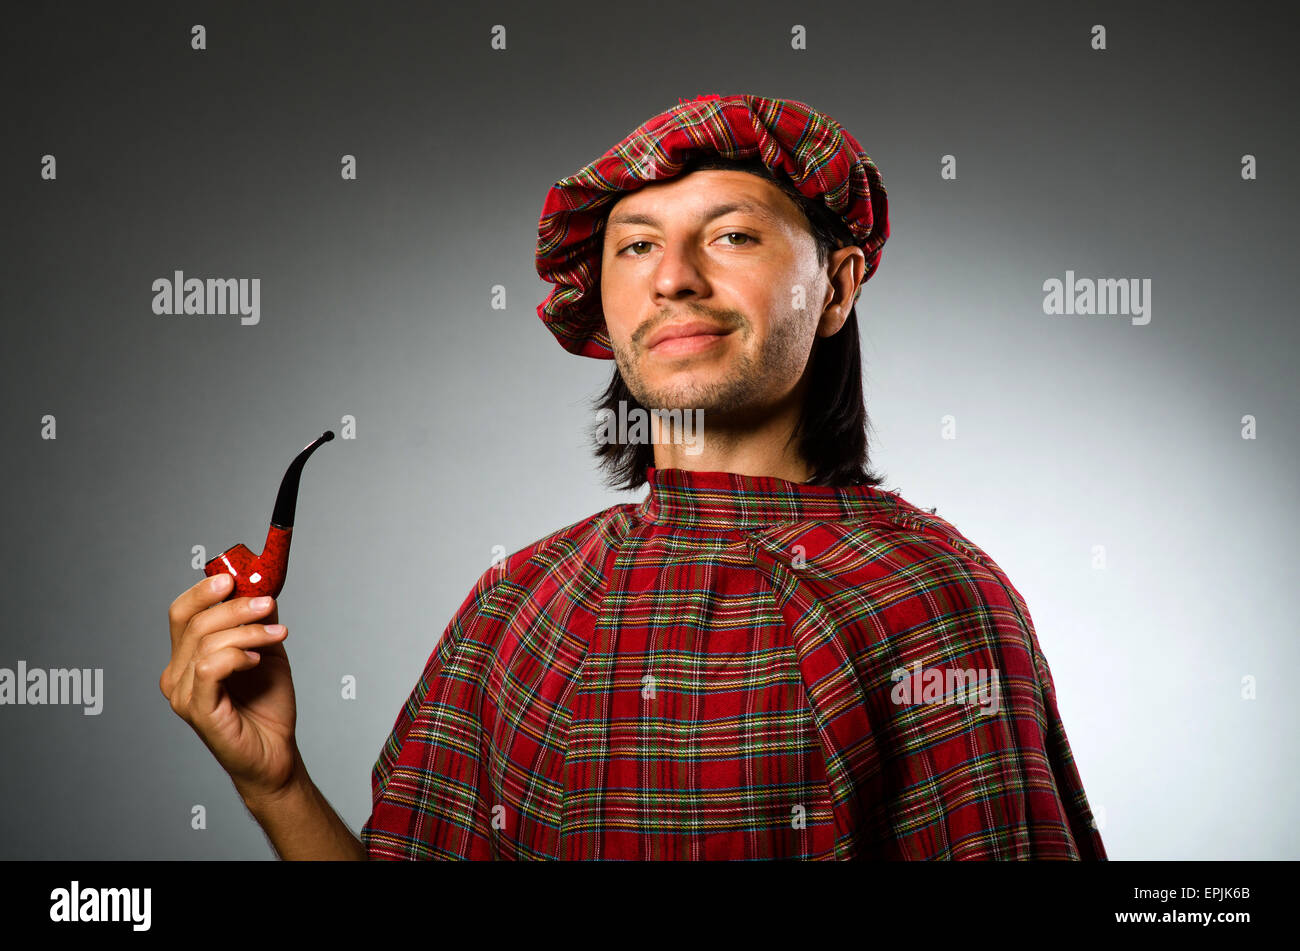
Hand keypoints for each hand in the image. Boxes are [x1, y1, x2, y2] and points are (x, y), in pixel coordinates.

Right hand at [161, 573, 299, 803]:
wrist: (276, 751)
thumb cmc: (267, 705)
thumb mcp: (266, 650)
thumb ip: (257, 620)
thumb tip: (260, 585)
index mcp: (186, 657)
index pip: (181, 613)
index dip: (203, 591)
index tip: (233, 579)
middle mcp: (176, 674)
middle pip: (195, 622)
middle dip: (236, 606)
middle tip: (269, 604)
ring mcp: (182, 694)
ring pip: (207, 642)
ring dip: (249, 631)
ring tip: (278, 634)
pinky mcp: (197, 710)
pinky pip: (210, 667)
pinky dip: (237, 655)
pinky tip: (258, 660)